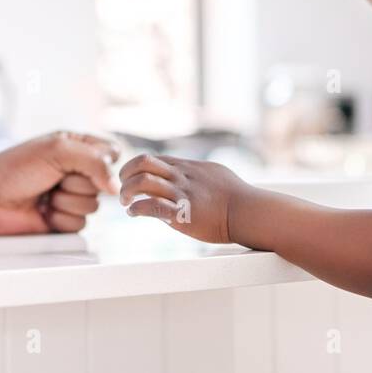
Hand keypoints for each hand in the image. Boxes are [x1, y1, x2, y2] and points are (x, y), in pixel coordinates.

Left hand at [0, 131, 119, 234]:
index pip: (111, 153)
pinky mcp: (64, 221)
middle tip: (53, 179)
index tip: (82, 162)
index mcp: (77, 147)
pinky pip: (80, 224)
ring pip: (93, 205)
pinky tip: (43, 212)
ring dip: (66, 202)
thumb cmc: (14, 169)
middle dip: (77, 182)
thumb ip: (94, 162)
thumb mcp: (57, 151)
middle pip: (104, 182)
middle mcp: (77, 172)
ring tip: (45, 196)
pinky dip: (60, 218)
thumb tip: (116, 186)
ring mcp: (70, 197)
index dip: (103, 161)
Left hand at [117, 153, 255, 243]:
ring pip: (143, 181)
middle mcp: (181, 176)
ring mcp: (181, 193)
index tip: (132, 179)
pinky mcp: (182, 212)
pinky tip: (134, 214)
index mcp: (187, 167)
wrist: (248, 211)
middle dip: (126, 173)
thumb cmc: (237, 196)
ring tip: (126, 203)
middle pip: (143, 162)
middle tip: (123, 188)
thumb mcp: (214, 174)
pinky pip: (152, 206)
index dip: (136, 166)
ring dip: (127, 191)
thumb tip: (190, 177)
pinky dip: (136, 209)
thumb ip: (197, 174)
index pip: (154, 158)